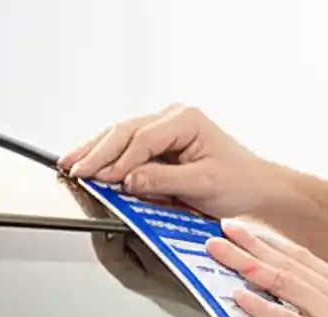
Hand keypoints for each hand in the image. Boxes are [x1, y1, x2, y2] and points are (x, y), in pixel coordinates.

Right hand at [59, 104, 281, 219]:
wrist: (257, 187)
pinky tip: (88, 163)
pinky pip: (128, 146)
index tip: (100, 178)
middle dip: (97, 152)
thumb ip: (164, 180)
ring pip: (121, 136)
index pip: (143, 139)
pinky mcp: (161, 142)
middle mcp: (173, 117)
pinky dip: (108, 156)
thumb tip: (128, 180)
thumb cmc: (239, 183)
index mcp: (186, 120)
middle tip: (73, 170)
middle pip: (125, 132)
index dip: (119, 160)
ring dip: (95, 151)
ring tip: (70, 164)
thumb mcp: (204, 184)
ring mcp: (165, 127)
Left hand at [206, 222, 327, 316]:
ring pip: (282, 282)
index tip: (250, 232)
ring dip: (246, 265)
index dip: (273, 243)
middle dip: (251, 244)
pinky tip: (239, 297)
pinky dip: (259, 307)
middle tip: (224, 231)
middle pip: (288, 262)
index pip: (304, 257)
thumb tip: (313, 311)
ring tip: (220, 253)